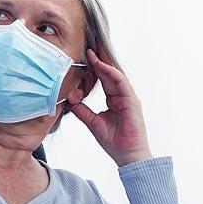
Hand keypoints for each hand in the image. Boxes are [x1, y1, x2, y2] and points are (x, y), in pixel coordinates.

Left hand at [67, 51, 152, 166]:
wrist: (127, 155)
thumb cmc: (115, 142)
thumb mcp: (93, 122)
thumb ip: (82, 110)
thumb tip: (69, 100)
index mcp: (114, 100)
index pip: (103, 80)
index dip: (94, 68)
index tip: (83, 57)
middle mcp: (122, 96)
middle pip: (109, 74)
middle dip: (98, 61)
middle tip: (87, 47)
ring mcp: (128, 98)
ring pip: (115, 75)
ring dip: (103, 63)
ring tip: (91, 53)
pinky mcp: (132, 101)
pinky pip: (121, 83)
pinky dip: (112, 73)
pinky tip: (101, 66)